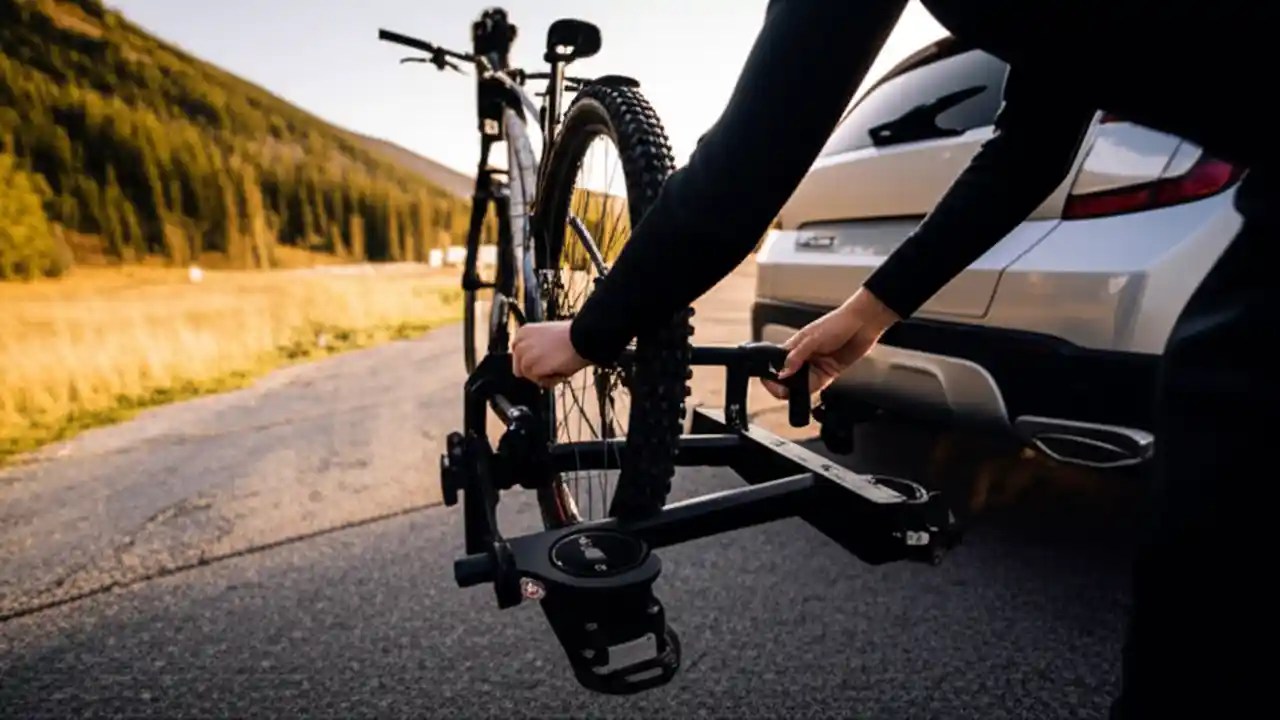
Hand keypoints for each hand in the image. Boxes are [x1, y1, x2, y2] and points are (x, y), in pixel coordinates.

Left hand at [512, 320, 589, 387]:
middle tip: (552, 366)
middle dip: (535, 370)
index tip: (541, 363)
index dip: (530, 361)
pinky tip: (561, 371)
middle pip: (520, 368)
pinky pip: (540, 382)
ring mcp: (525, 356)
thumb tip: (537, 360)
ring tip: (560, 367)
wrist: (583, 338)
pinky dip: (551, 381)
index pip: (517, 353)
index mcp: (524, 331)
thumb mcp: (548, 336)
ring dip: (544, 376)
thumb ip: (537, 346)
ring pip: (530, 376)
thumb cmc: (573, 336)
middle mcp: (520, 343)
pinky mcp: (533, 368)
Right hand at [762, 288, 899, 399]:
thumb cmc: (837, 323)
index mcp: (795, 346)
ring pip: (802, 383)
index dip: (773, 374)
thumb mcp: (813, 338)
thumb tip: (783, 373)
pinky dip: (812, 389)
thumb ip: (797, 357)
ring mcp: (816, 365)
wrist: (862, 324)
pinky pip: (816, 385)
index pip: (777, 363)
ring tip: (799, 388)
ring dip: (799, 388)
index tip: (772, 382)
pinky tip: (810, 388)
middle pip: (788, 377)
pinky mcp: (828, 372)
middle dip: (785, 385)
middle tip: (785, 390)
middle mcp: (803, 357)